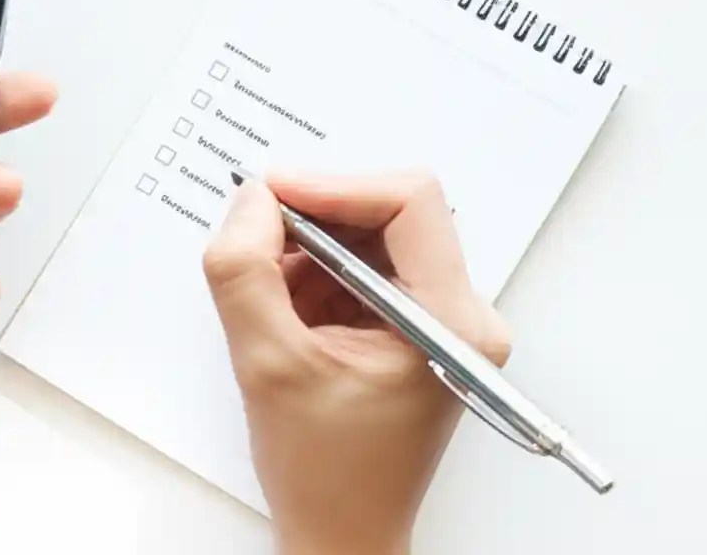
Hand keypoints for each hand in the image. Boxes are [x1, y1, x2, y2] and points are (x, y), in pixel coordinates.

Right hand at [202, 171, 510, 554]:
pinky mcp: (409, 326)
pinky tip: (288, 312)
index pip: (409, 204)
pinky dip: (314, 275)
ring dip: (310, 249)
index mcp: (450, 323)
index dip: (334, 186)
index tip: (273, 194)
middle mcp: (459, 314)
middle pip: (390, 214)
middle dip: (316, 218)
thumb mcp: (268, 366)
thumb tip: (249, 202)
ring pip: (371, 237)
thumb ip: (247, 273)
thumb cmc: (325, 474)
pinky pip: (362, 268)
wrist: (342, 532)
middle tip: (257, 234)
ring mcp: (436, 319)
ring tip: (271, 295)